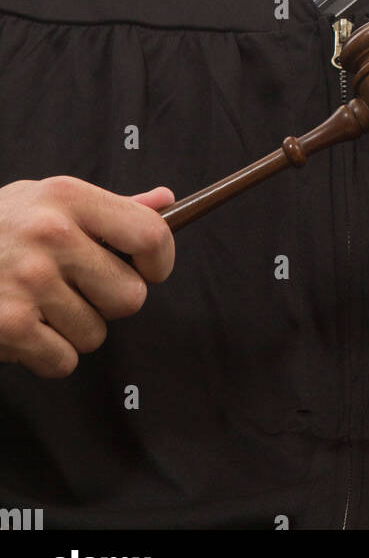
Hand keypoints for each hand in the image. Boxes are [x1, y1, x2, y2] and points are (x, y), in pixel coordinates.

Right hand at [0, 176, 175, 378]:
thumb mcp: (46, 200)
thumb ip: (109, 207)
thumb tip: (165, 201)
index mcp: (67, 197)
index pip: (149, 234)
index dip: (160, 261)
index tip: (150, 270)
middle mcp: (51, 235)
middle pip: (130, 297)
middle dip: (109, 302)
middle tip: (76, 289)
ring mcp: (29, 281)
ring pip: (96, 334)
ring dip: (73, 329)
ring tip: (39, 304)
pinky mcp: (10, 325)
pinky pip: (65, 360)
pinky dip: (48, 354)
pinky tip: (24, 327)